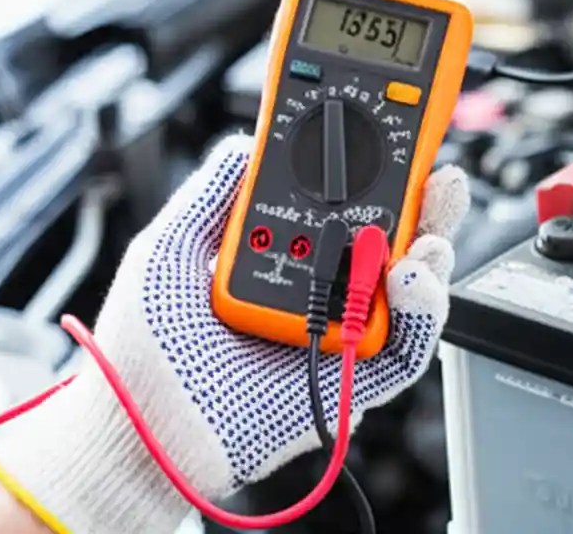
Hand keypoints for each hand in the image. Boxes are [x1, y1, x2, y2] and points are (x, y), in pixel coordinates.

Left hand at [0, 134, 468, 533]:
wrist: (135, 433)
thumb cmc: (142, 354)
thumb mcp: (169, 249)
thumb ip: (212, 193)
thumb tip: (249, 142)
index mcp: (289, 261)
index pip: (348, 209)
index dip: (381, 176)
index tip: (396, 138)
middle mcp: (323, 296)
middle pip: (397, 244)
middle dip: (429, 208)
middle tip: (437, 179)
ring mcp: (341, 339)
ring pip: (415, 292)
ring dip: (433, 255)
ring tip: (424, 237)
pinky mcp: (354, 384)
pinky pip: (408, 350)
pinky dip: (423, 315)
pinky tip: (412, 282)